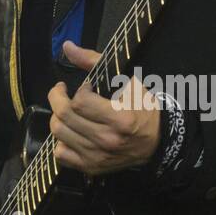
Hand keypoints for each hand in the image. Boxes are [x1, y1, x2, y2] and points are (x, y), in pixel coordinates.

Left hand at [47, 41, 161, 175]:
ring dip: (58, 117)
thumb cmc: (142, 107)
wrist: (158, 140)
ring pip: (58, 134)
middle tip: (62, 91)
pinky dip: (60, 141)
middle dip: (57, 98)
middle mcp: (107, 140)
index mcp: (120, 119)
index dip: (79, 90)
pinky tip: (71, 131)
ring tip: (67, 110)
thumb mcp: (126, 80)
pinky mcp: (91, 167)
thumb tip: (67, 47)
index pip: (80, 102)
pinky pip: (61, 155)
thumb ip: (94, 61)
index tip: (85, 87)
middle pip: (64, 117)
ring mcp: (98, 156)